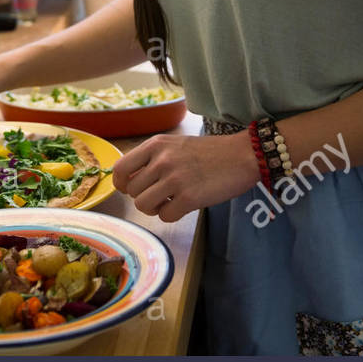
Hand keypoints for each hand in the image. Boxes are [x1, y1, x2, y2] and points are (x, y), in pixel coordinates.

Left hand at [111, 130, 259, 222]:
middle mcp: (161, 160)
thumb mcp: (175, 145)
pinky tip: (184, 205)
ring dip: (155, 208)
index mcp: (156, 144)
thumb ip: (153, 158)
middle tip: (161, 195)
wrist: (243, 155)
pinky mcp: (189, 197)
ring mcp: (174, 179)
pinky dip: (172, 215)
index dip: (122, 184)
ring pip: (143, 206)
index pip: (120, 169)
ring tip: (170, 201)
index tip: (131, 189)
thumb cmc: (210, 152)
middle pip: (131, 191)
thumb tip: (129, 182)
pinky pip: (164, 217)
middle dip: (144, 197)